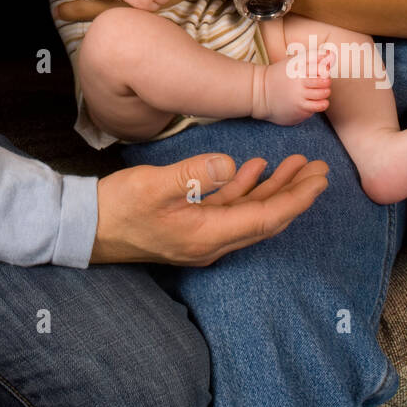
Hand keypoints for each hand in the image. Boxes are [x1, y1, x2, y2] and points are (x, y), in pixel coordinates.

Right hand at [90, 151, 328, 264]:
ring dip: (274, 189)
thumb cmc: (117, 207)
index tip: (319, 180)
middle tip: (320, 169)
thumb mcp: (153, 185)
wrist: (87, 228)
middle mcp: (212, 242)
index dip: (296, 198)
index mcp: (207, 235)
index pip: (266, 217)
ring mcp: (202, 237)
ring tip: (296, 164)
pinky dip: (245, 189)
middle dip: (295, 193)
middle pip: (266, 218)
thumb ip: (194, 174)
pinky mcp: (191, 227)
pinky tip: (253, 169)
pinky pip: (229, 210)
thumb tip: (230, 164)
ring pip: (251, 213)